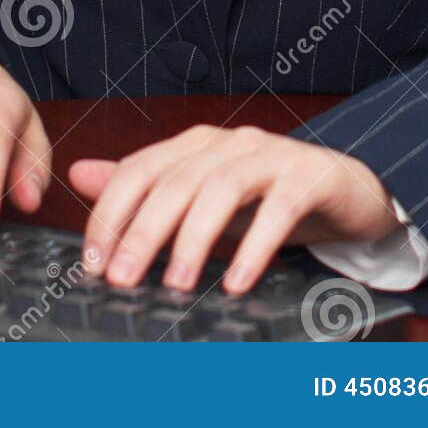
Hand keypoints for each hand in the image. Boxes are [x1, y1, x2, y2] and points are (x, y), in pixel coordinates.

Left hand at [68, 124, 398, 295]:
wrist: (348, 190)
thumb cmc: (267, 197)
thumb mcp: (201, 197)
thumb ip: (145, 189)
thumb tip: (80, 177)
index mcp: (194, 145)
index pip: (139, 170)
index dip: (111, 212)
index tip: (92, 261)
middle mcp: (227, 143)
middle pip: (174, 182)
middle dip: (142, 231)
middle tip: (120, 278)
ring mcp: (269, 156)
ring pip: (220, 189)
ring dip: (194, 239)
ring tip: (175, 284)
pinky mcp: (308, 177)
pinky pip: (278, 209)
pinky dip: (255, 245)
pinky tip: (238, 281)